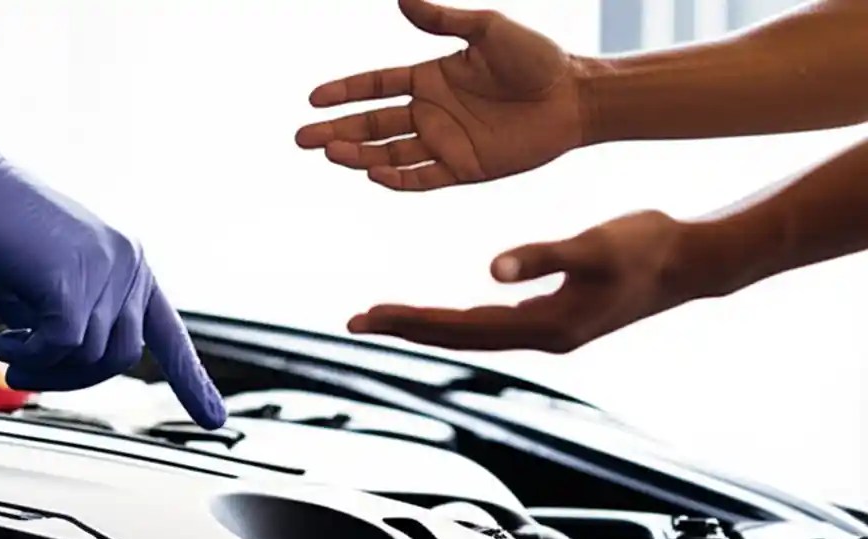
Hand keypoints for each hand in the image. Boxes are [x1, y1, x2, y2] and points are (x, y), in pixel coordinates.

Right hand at [0, 96, 225, 428]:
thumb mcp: (45, 289)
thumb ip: (72, 324)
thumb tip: (70, 371)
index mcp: (129, 265)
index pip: (168, 332)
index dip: (190, 380)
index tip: (213, 419)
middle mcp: (128, 264)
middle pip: (122, 357)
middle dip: (71, 379)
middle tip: (25, 372)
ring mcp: (105, 269)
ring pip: (92, 356)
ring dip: (45, 370)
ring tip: (10, 356)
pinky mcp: (73, 278)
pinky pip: (63, 346)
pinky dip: (30, 356)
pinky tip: (4, 342)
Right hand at [296, 0, 588, 190]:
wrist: (575, 97)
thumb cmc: (536, 58)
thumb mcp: (487, 30)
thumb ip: (442, 20)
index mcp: (431, 77)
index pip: (376, 86)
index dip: (344, 92)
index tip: (313, 99)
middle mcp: (432, 111)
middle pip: (372, 124)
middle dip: (336, 132)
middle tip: (302, 139)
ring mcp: (445, 142)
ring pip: (389, 153)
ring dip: (358, 155)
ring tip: (330, 153)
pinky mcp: (464, 169)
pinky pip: (422, 178)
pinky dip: (396, 179)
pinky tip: (373, 174)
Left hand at [348, 211, 695, 351]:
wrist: (693, 263)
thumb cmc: (648, 248)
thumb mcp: (594, 245)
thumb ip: (542, 256)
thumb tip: (492, 270)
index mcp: (544, 326)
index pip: (459, 327)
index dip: (411, 321)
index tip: (368, 316)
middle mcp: (541, 338)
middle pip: (457, 338)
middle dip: (405, 328)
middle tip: (356, 321)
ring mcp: (549, 331)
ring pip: (472, 334)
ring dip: (428, 327)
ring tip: (387, 319)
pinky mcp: (557, 318)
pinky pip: (492, 324)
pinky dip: (459, 322)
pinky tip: (445, 316)